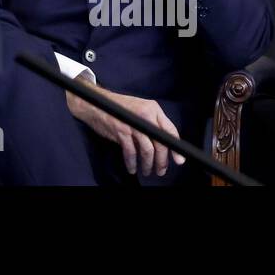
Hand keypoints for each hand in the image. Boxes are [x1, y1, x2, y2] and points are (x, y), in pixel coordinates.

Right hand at [66, 83, 185, 176]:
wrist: (95, 103)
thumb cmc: (119, 108)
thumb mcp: (139, 110)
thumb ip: (152, 123)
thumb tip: (163, 144)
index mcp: (153, 109)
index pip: (170, 130)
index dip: (175, 147)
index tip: (179, 160)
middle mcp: (145, 115)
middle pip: (160, 142)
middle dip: (162, 160)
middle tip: (160, 170)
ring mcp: (133, 123)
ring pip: (147, 149)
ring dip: (148, 164)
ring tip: (147, 171)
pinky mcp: (121, 131)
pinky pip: (130, 152)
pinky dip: (132, 163)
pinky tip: (132, 168)